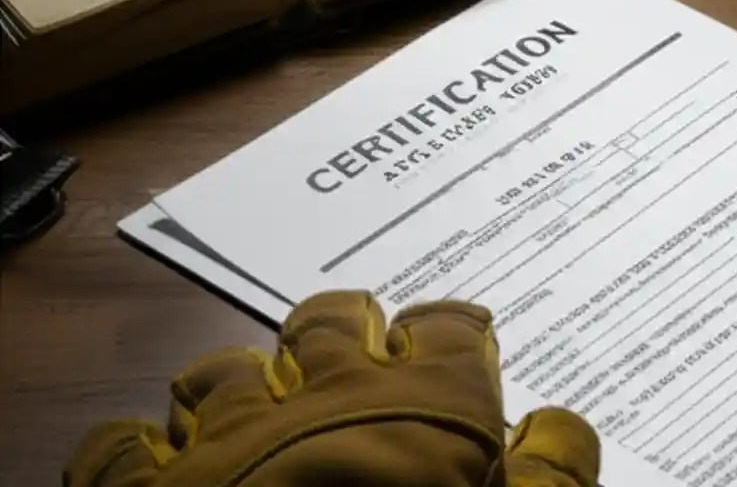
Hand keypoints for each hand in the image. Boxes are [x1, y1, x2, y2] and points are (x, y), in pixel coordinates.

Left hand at [65, 291, 598, 486]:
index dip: (446, 330)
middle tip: (352, 349)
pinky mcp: (147, 485)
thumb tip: (563, 425)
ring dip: (238, 384)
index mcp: (422, 402)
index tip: (449, 342)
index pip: (445, 326)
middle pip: (330, 319)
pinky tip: (156, 464)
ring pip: (224, 368)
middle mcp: (326, 392)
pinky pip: (121, 444)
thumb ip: (554, 476)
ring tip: (249, 410)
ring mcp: (228, 431)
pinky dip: (134, 450)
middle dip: (342, 327)